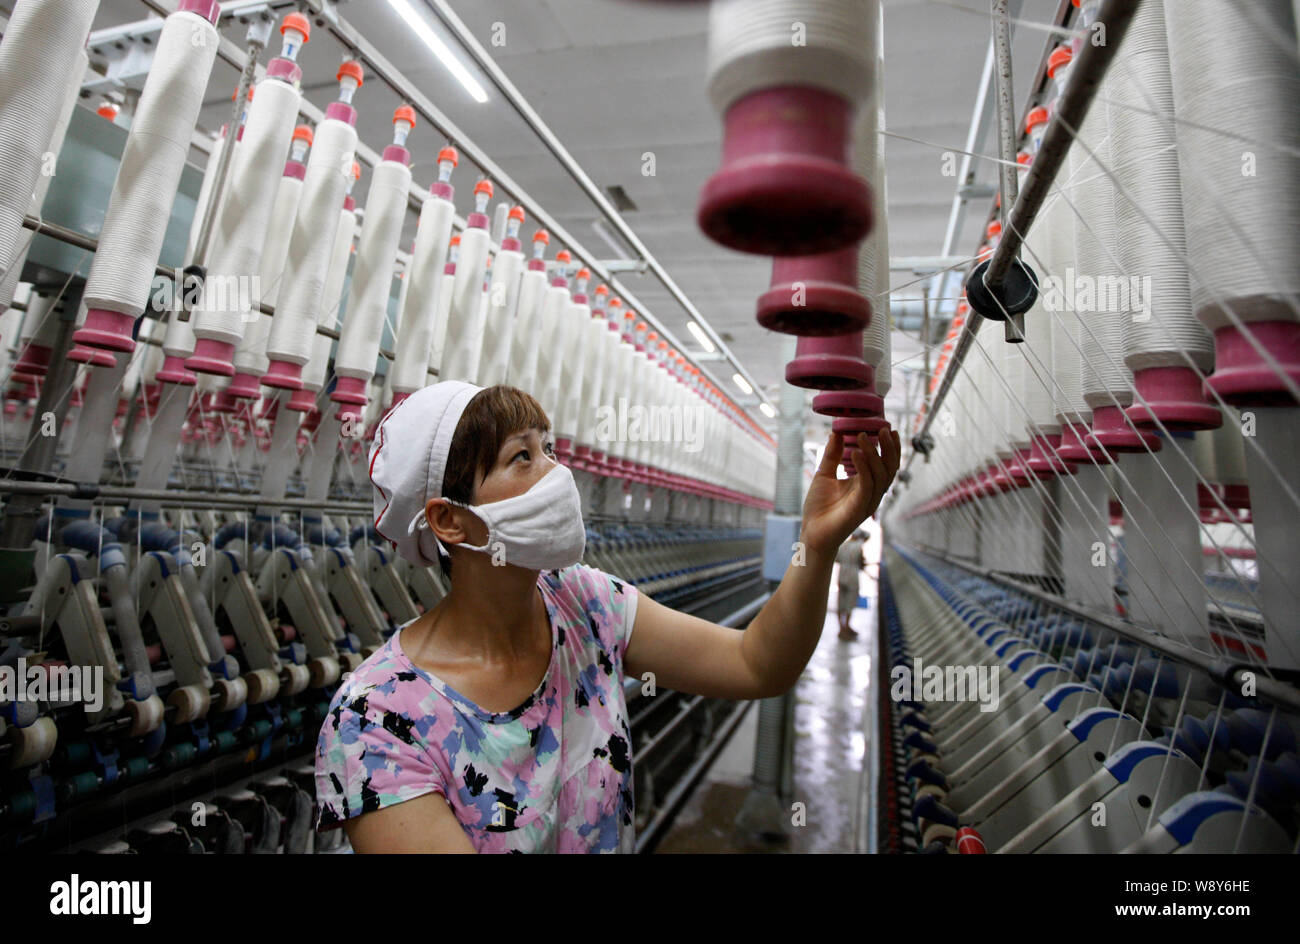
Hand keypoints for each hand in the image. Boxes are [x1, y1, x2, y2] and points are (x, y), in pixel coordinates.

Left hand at [799, 429, 900, 556]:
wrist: (811, 533)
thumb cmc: (819, 507)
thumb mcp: (824, 474)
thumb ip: (833, 455)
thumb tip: (836, 432)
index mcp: (866, 484)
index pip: (885, 464)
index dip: (890, 447)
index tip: (888, 428)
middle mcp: (872, 492)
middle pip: (889, 468)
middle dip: (888, 448)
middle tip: (882, 429)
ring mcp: (868, 501)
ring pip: (880, 476)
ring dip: (874, 454)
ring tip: (864, 437)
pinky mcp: (859, 509)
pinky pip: (867, 486)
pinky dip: (864, 468)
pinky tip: (857, 454)